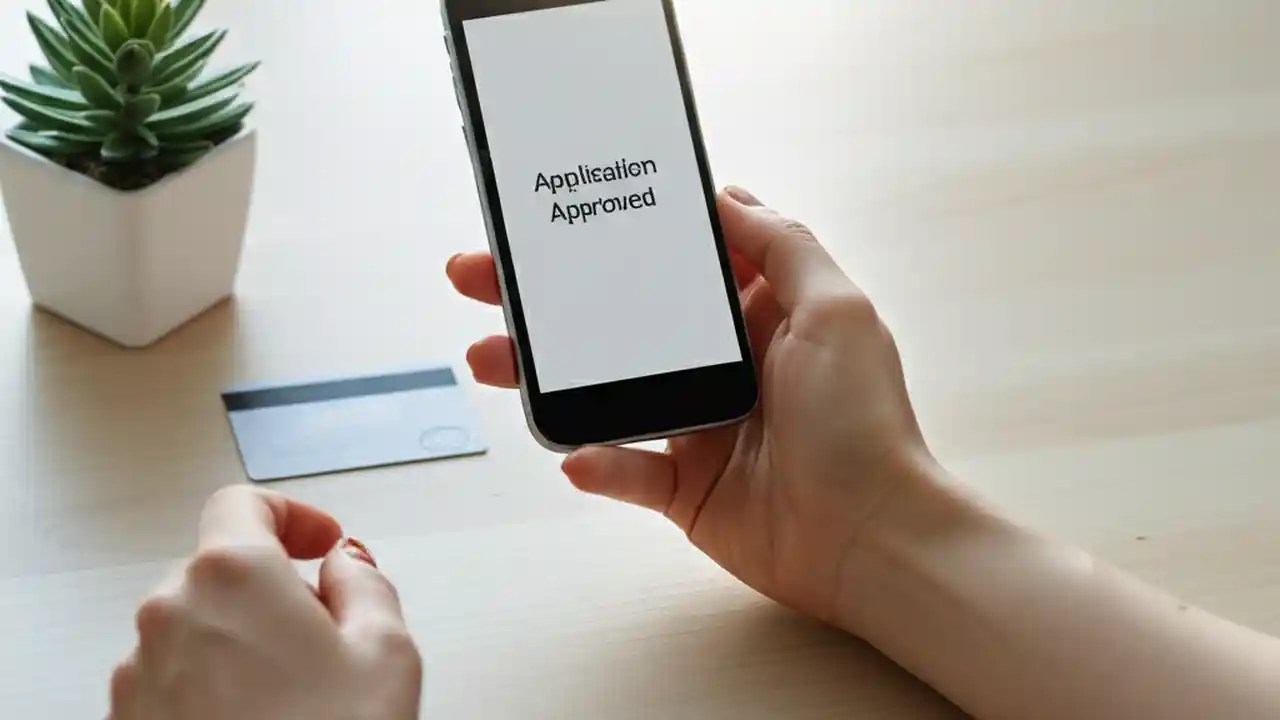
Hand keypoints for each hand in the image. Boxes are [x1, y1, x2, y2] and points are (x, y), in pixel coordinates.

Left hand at [109, 487, 421, 719]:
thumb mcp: (387, 651)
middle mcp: (169, 614)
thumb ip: (366, 581)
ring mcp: (139, 674)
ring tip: (301, 692)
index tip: (321, 540)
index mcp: (231, 575)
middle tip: (328, 627)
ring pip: (196, 626)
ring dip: (243, 638)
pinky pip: (174, 678)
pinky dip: (215, 683)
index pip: (244, 501)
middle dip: (275, 585)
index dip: (293, 514)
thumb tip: (348, 564)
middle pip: (220, 566)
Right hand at [446, 187, 936, 626]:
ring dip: (544, 375)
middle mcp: (723, 363)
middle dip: (548, 299)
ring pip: (604, 390)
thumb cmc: (865, 426)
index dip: (617, 237)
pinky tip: (575, 453)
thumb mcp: (836, 310)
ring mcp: (698, 426)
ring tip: (489, 357)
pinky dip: (598, 462)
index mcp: (757, 314)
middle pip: (619, 319)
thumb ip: (781, 246)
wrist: (871, 541)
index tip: (560, 217)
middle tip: (484, 277)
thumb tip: (725, 196)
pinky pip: (625, 469)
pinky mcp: (685, 487)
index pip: (673, 262)